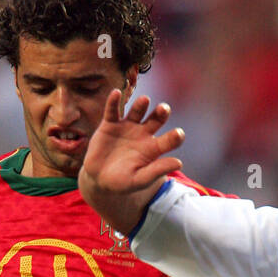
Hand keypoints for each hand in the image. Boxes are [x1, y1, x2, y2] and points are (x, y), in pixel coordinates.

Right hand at [78, 91, 184, 236]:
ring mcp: (127, 126)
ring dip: (141, 104)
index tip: (178, 134)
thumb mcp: (140, 179)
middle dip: (161, 112)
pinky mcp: (110, 123)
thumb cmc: (122, 182)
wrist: (98, 179)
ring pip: (137, 110)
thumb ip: (157, 170)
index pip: (169, 139)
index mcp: (153, 148)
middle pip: (156, 119)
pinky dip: (113, 101)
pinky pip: (112, 110)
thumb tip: (179, 163)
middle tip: (164, 109)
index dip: (175, 136)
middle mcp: (143, 133)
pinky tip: (116, 93)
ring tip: (145, 101)